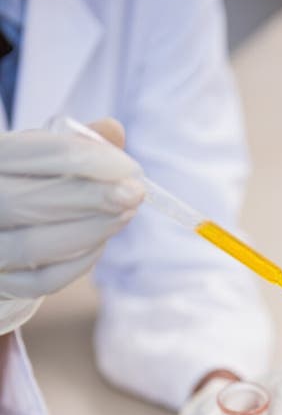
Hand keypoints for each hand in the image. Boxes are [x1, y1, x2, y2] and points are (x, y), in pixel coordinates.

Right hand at [0, 121, 143, 304]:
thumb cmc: (20, 186)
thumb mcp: (36, 157)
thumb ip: (73, 143)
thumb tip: (114, 130)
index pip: (37, 153)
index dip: (89, 160)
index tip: (128, 167)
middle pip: (35, 202)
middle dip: (94, 198)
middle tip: (136, 193)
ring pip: (37, 245)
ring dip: (91, 230)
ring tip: (126, 215)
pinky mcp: (1, 284)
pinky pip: (42, 281)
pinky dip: (77, 264)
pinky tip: (100, 245)